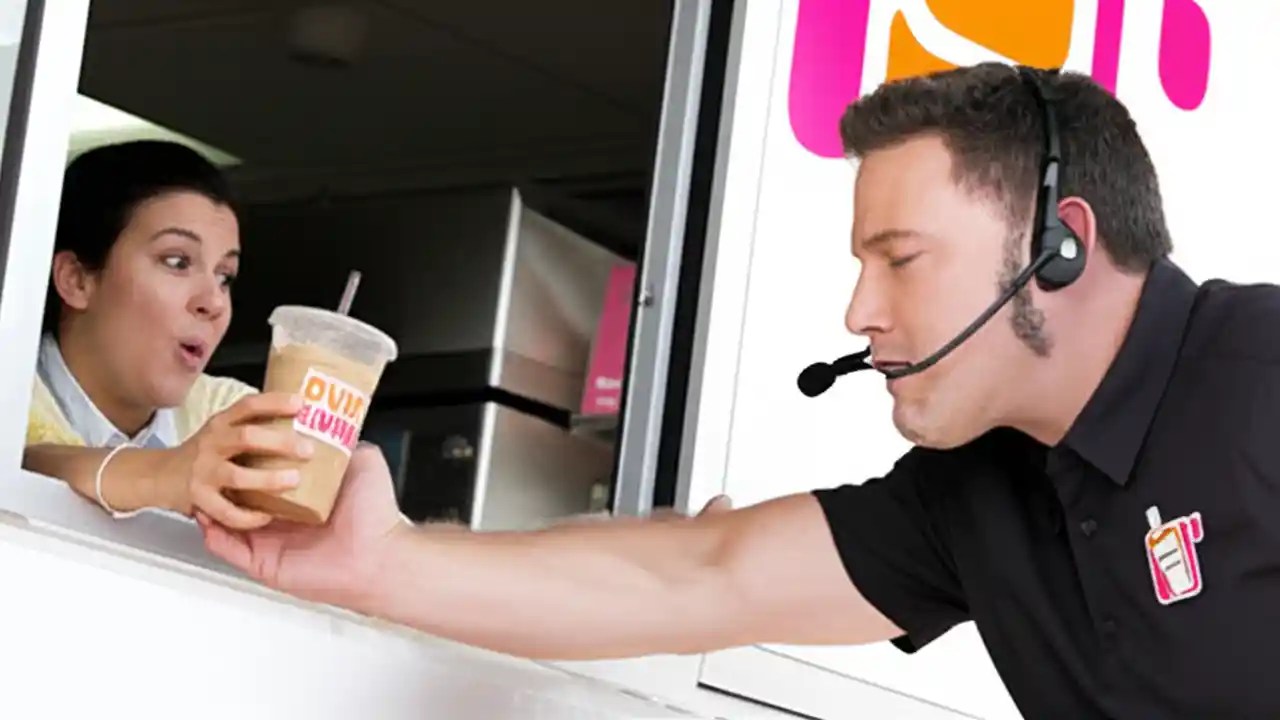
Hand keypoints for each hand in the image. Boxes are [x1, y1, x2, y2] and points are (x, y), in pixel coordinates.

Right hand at [169, 392, 313, 529]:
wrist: (158, 476)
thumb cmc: (204, 454)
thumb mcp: (223, 432)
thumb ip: (252, 428)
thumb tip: (301, 422)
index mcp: (222, 424)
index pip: (248, 406)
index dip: (274, 402)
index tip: (301, 403)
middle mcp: (212, 444)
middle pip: (246, 437)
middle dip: (280, 442)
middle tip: (308, 449)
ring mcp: (203, 472)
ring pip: (237, 476)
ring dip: (268, 479)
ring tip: (293, 480)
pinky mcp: (198, 500)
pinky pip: (227, 512)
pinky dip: (249, 516)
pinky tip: (268, 516)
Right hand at [197, 443, 407, 610]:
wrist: (379, 554)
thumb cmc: (375, 512)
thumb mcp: (362, 462)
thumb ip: (343, 444)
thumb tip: (333, 423)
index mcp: (303, 496)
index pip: (266, 473)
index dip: (250, 457)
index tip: (239, 438)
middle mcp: (284, 519)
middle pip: (242, 497)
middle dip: (226, 477)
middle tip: (215, 459)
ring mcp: (271, 542)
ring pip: (229, 521)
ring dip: (213, 504)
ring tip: (201, 485)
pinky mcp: (263, 563)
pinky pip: (229, 550)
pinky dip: (213, 534)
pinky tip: (206, 514)